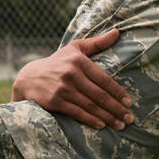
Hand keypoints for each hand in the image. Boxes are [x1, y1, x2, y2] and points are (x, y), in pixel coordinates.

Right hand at [10, 28, 133, 129]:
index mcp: (79, 61)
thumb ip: (97, 43)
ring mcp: (63, 88)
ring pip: (90, 105)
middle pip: (99, 95)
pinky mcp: (55, 101)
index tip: (129, 102)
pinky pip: (77, 112)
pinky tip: (101, 126)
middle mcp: (71, 74)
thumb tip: (117, 32)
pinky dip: (90, 120)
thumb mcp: (75, 49)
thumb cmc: (57, 62)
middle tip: (129, 118)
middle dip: (116, 108)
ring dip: (107, 117)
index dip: (118, 92)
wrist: (28, 77)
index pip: (104, 79)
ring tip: (120, 125)